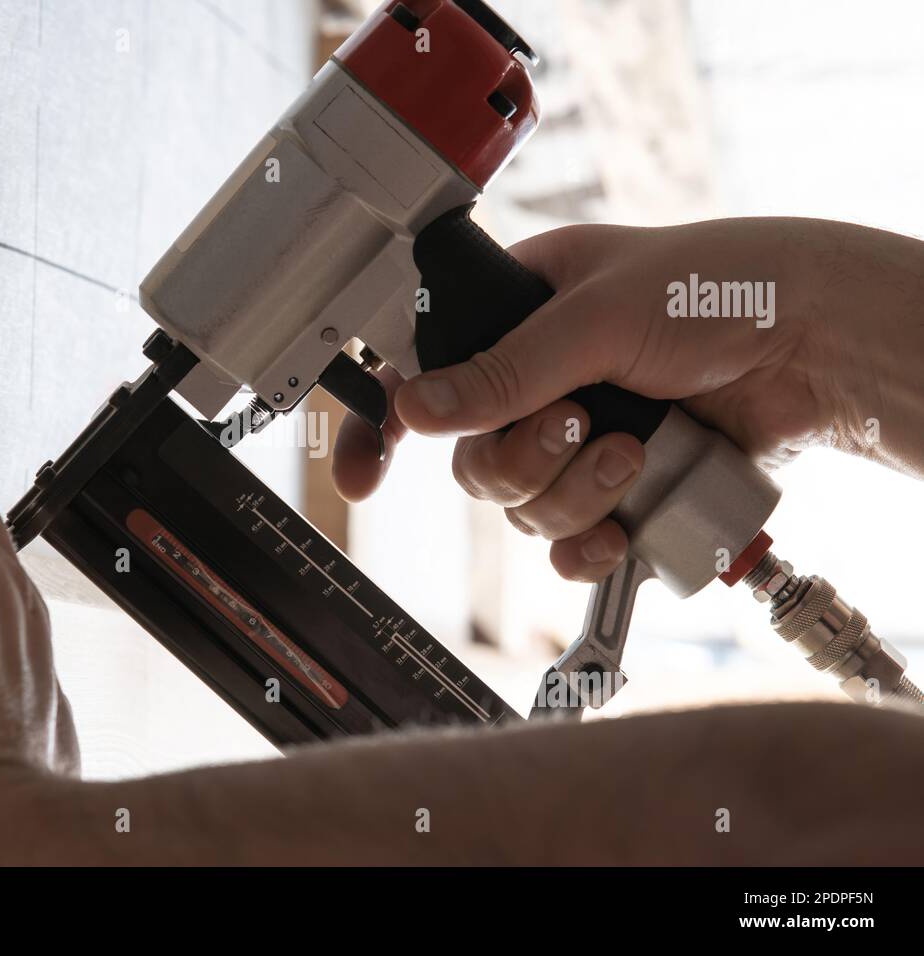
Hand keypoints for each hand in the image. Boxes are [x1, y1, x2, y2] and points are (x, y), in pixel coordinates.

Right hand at [335, 217, 923, 581]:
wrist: (818, 345)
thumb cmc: (721, 287)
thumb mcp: (598, 313)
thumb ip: (504, 368)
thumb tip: (417, 408)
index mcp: (518, 314)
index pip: (425, 373)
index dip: (383, 424)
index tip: (362, 473)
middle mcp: (540, 380)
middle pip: (474, 459)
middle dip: (522, 456)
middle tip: (577, 422)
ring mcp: (580, 438)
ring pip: (521, 505)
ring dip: (570, 491)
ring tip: (631, 453)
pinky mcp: (620, 488)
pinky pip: (568, 544)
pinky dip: (588, 545)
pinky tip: (620, 527)